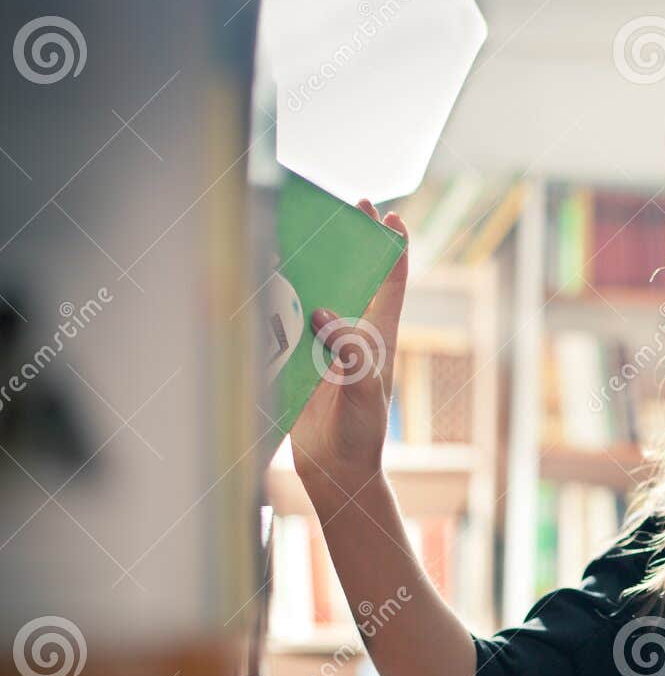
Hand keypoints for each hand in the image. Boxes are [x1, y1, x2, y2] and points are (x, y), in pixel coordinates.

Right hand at [290, 200, 407, 499]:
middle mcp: (351, 334)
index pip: (390, 283)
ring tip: (292, 230)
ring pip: (314, 294)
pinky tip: (259, 277)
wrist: (334, 471)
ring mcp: (322, 346)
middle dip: (346, 241)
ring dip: (306, 266)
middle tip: (338, 205)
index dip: (394, 248)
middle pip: (351, 278)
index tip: (391, 216)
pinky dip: (274, 300)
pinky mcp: (296, 361)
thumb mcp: (365, 391)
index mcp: (378, 337)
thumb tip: (324, 313)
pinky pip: (284, 323)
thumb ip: (351, 352)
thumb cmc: (360, 433)